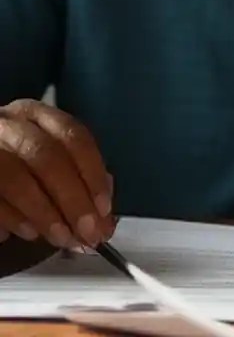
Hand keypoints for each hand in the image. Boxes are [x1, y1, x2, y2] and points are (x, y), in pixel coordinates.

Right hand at [0, 100, 114, 248]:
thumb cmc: (20, 164)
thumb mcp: (50, 157)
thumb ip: (77, 176)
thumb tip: (102, 212)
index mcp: (37, 116)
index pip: (74, 137)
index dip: (93, 173)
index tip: (104, 209)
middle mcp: (9, 124)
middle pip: (46, 157)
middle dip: (72, 199)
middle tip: (87, 232)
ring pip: (16, 178)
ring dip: (44, 213)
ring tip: (62, 238)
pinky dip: (12, 218)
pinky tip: (30, 233)